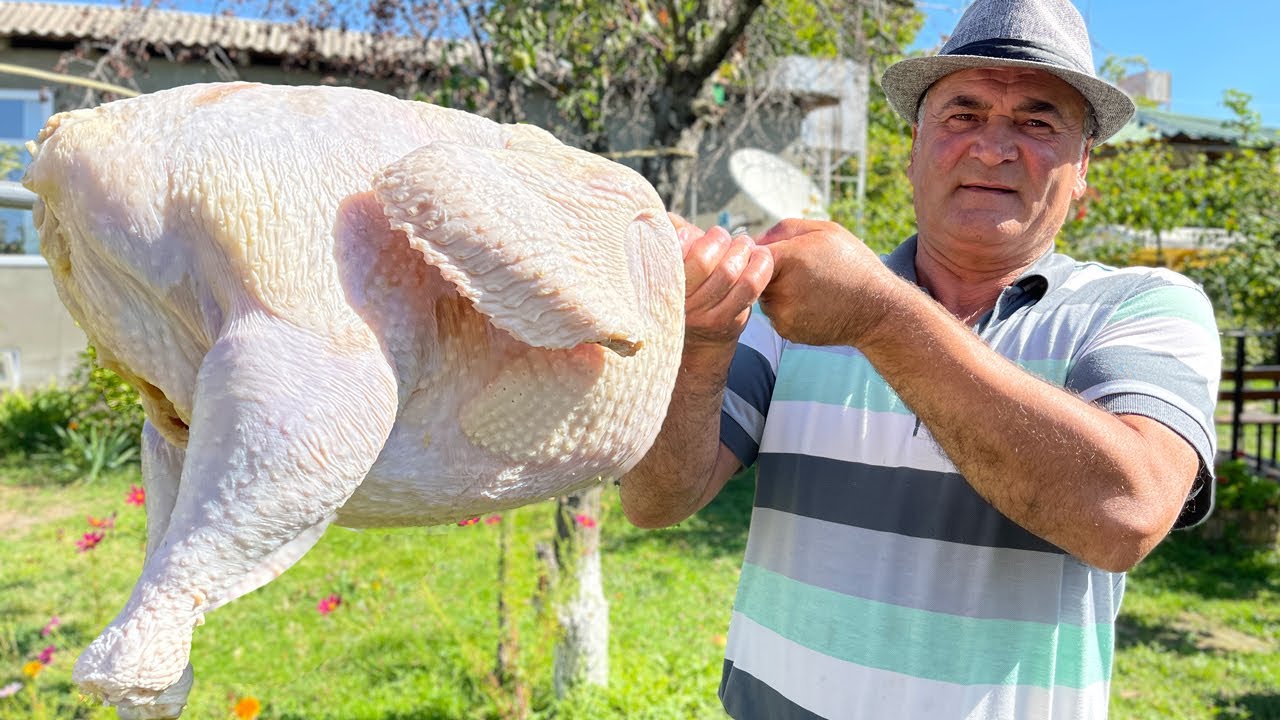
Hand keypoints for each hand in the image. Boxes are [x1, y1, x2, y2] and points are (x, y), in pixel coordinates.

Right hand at [671, 213, 772, 351]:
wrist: (699, 342)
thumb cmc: (687, 294)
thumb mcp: (674, 270)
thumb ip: (674, 243)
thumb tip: (673, 220)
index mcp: (661, 285)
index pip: (672, 255)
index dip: (686, 238)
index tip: (692, 235)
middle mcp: (680, 302)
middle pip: (703, 260)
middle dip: (719, 240)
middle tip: (724, 236)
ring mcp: (703, 314)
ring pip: (729, 271)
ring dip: (742, 250)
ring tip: (744, 244)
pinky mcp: (727, 320)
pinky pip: (749, 287)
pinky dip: (760, 266)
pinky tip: (761, 258)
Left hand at [756, 218, 889, 346]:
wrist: (877, 310)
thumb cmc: (853, 264)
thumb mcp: (826, 231)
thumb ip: (785, 229)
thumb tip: (754, 241)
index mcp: (789, 258)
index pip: (752, 252)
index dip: (762, 251)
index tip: (777, 253)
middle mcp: (781, 288)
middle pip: (754, 275)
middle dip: (771, 271)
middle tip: (801, 271)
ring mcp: (783, 313)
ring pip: (764, 295)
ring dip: (777, 290)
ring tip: (809, 288)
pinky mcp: (786, 330)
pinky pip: (775, 314)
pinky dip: (787, 308)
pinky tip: (811, 304)